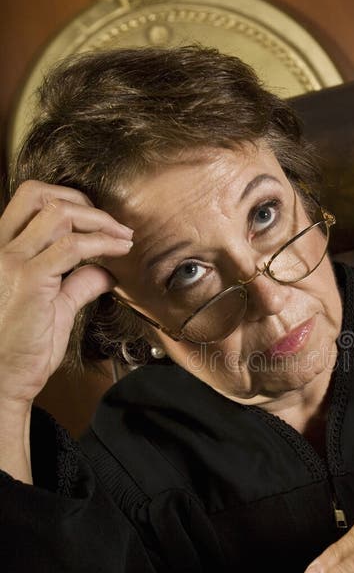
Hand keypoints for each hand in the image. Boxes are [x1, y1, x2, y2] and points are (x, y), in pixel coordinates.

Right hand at [0, 180, 132, 407]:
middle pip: (40, 194)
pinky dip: (102, 243)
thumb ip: (77, 284)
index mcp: (5, 250)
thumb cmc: (23, 346)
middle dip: (83, 201)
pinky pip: (72, 247)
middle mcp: (3, 249)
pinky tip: (119, 251)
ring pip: (58, 214)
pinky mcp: (30, 281)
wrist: (5, 377)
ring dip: (99, 221)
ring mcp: (13, 262)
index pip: (29, 199)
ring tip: (123, 237)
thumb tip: (105, 271)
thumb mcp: (55, 306)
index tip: (98, 219)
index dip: (68, 199)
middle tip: (114, 224)